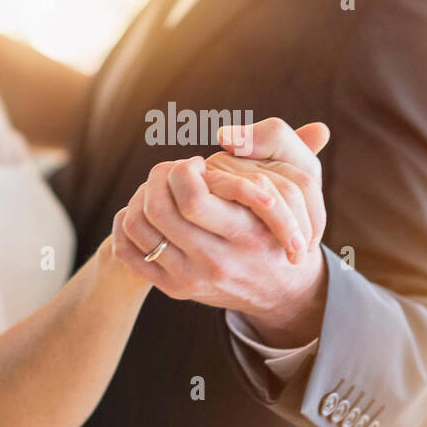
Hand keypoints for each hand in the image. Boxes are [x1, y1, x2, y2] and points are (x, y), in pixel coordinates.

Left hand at [111, 119, 330, 347]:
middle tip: (172, 171)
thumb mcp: (300, 184)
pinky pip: (129, 254)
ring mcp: (192, 278)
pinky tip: (143, 211)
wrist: (285, 291)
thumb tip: (227, 134)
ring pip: (139, 227)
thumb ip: (277, 143)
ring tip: (160, 190)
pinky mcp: (175, 289)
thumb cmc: (288, 229)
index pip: (191, 198)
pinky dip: (126, 225)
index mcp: (245, 233)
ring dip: (140, 198)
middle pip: (159, 210)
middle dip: (158, 178)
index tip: (195, 164)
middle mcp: (216, 260)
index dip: (184, 170)